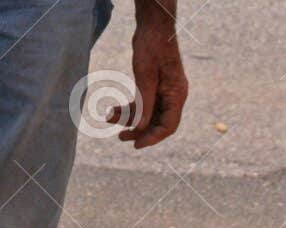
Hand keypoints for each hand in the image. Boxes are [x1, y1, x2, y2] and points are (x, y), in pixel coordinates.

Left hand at [116, 6, 187, 148]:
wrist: (152, 26)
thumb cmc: (152, 46)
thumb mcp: (145, 76)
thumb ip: (144, 103)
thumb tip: (140, 128)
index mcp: (176, 95)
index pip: (168, 126)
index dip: (152, 138)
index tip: (136, 145)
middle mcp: (173, 96)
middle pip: (157, 122)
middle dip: (138, 130)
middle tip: (120, 137)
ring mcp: (163, 92)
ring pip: (147, 113)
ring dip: (128, 117)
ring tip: (109, 117)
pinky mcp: (153, 86)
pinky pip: (142, 103)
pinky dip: (128, 107)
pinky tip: (113, 109)